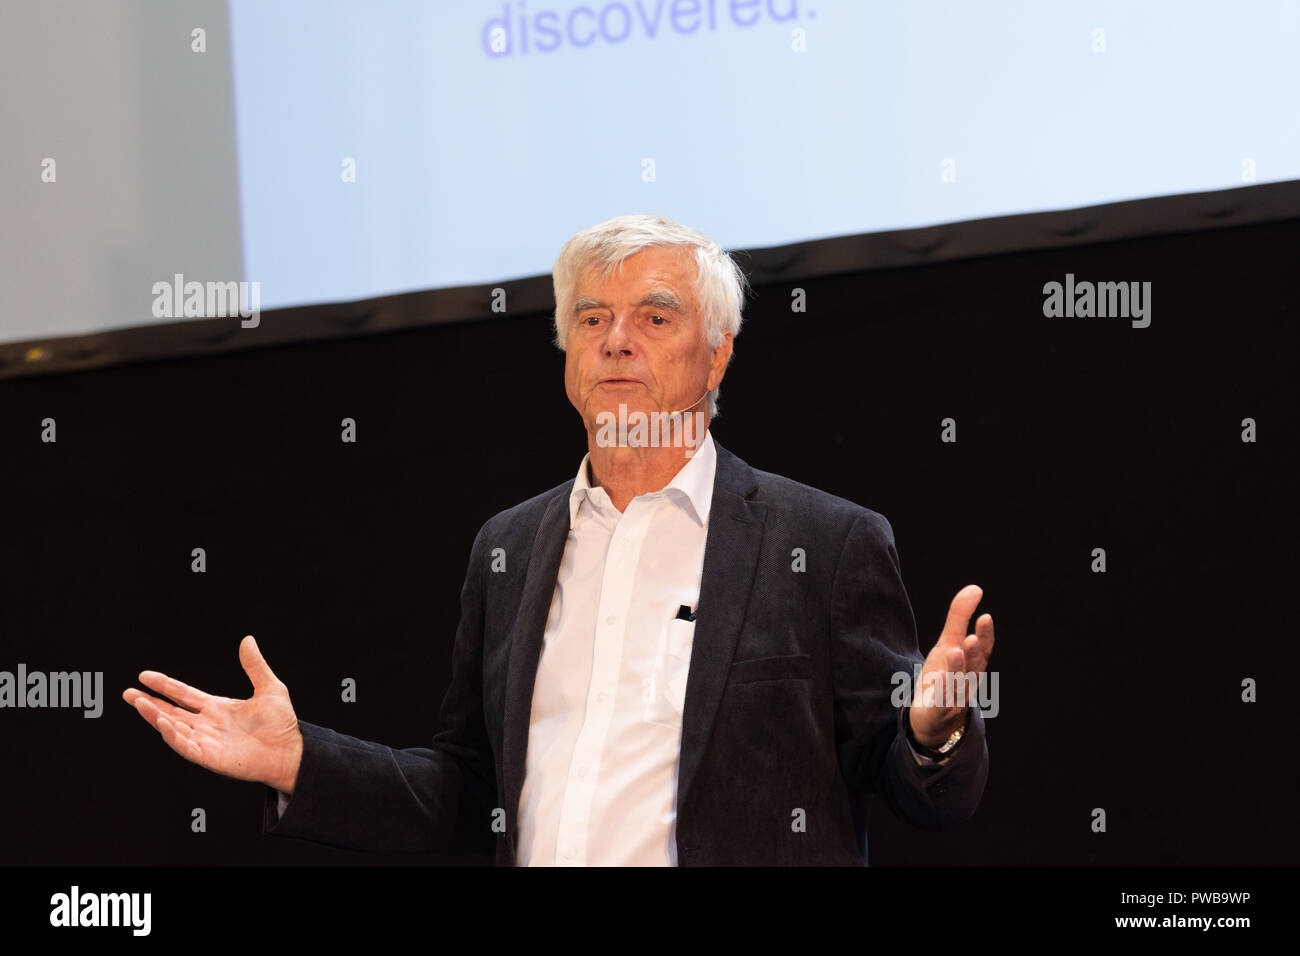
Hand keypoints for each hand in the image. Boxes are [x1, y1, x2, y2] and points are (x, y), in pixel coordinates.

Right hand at [123, 636, 303, 793]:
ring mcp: (206, 741)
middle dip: (148, 702)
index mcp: (217, 708)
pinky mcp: (209, 757)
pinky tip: (162, 723)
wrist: (291, 750)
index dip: (165, 685)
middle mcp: (207, 724)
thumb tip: (247, 640)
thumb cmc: (282, 723)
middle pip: (171, 711)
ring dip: (155, 716)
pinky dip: (172, 735)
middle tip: (127, 692)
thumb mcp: (269, 687)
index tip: (144, 676)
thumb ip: (255, 666)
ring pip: (173, 727)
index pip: (184, 694)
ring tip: (138, 703)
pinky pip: (184, 746)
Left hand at [909, 585, 994, 746]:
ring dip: (958, 669)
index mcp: (972, 665)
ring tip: (955, 651)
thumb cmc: (944, 675)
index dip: (985, 635)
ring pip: (958, 685)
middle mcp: (967, 681)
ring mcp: (953, 698)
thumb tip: (976, 588)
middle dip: (974, 653)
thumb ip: (959, 617)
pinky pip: (940, 702)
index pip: (983, 649)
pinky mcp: (937, 711)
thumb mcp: (948, 642)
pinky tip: (938, 678)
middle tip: (971, 637)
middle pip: (974, 667)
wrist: (931, 716)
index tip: (986, 617)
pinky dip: (941, 692)